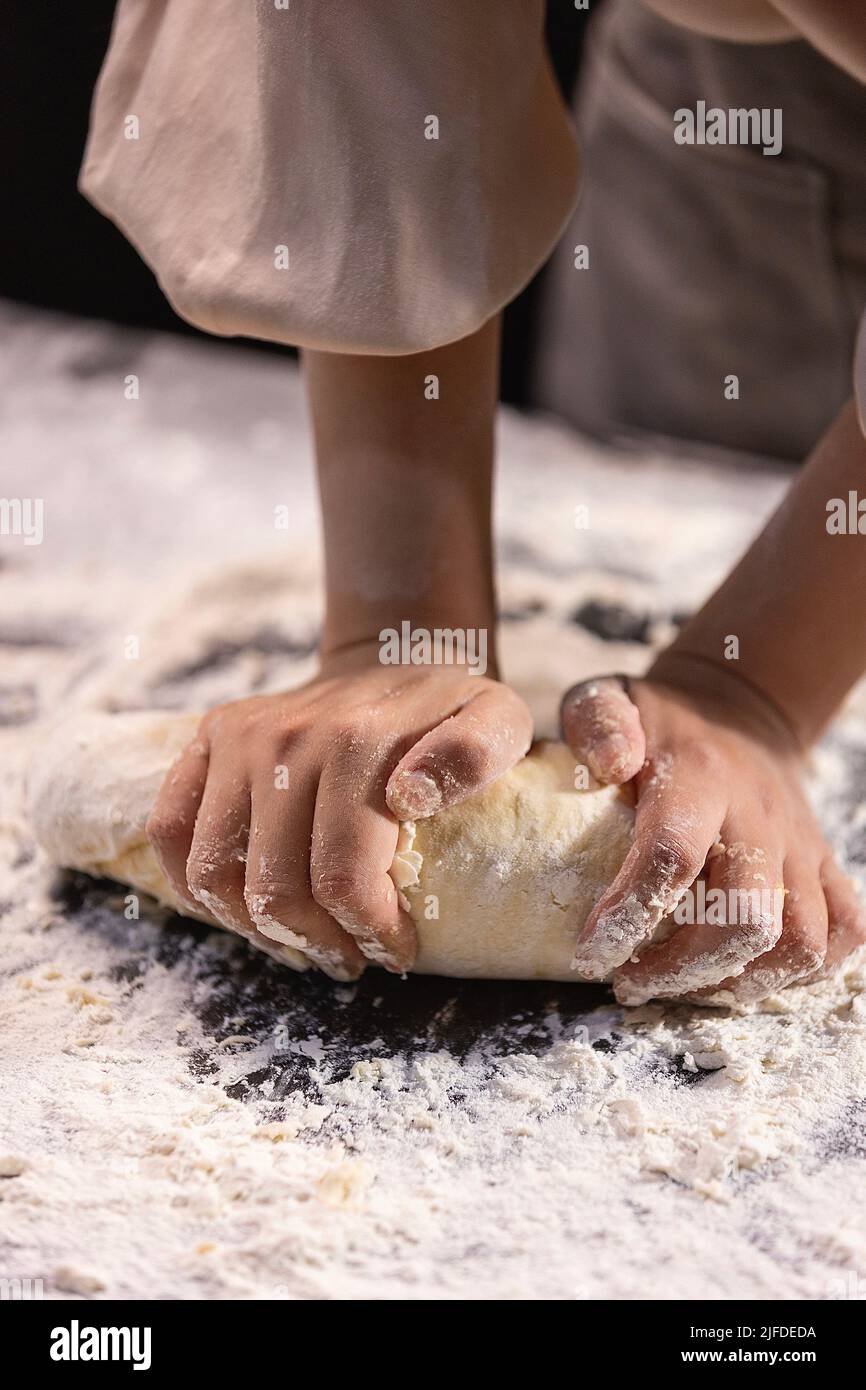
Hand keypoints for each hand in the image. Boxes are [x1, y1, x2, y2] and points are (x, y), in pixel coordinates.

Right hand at [146, 645, 531, 979]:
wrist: (392, 657)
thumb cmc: (449, 708)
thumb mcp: (498, 719)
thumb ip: (475, 752)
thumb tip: (409, 796)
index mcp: (356, 743)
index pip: (342, 877)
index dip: (367, 933)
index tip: (394, 952)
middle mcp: (284, 739)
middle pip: (274, 888)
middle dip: (316, 943)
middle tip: (349, 958)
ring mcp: (237, 738)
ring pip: (213, 872)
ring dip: (255, 929)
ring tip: (301, 943)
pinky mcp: (208, 740)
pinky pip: (169, 830)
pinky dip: (192, 886)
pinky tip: (242, 910)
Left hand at [561, 658, 865, 1004]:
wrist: (737, 707)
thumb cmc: (657, 719)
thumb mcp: (609, 697)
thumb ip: (596, 721)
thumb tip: (611, 763)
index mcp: (701, 776)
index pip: (672, 855)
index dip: (630, 915)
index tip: (591, 955)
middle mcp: (761, 815)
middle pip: (747, 918)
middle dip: (684, 970)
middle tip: (630, 982)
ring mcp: (801, 844)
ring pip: (799, 941)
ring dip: (739, 983)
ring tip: (680, 988)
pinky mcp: (825, 864)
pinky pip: (844, 932)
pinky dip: (801, 973)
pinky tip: (743, 975)